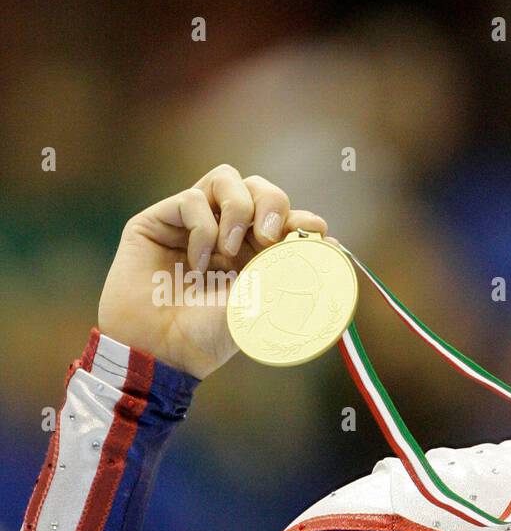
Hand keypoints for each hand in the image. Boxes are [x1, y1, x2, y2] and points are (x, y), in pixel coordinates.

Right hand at [98, 164, 331, 378]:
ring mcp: (193, 224)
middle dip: (272, 205)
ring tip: (229, 250)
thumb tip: (330, 242)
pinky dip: (202, 230)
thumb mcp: (266, 302)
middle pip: (260, 188)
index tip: (311, 235)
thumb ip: (293, 269)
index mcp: (258, 252)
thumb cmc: (213, 334)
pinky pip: (191, 200)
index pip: (288, 215)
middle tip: (267, 240)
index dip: (302, 220)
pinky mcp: (160, 221)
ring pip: (226, 179)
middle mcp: (228, 233)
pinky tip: (197, 266)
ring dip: (238, 210)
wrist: (164, 352)